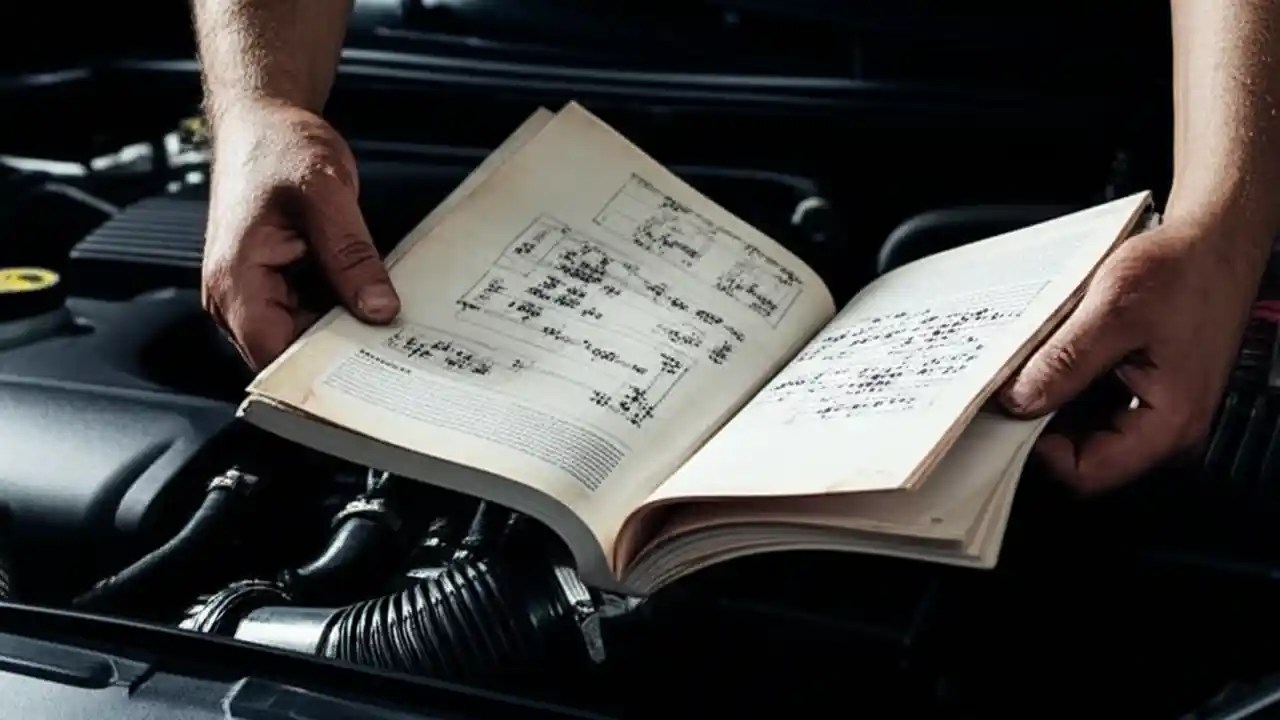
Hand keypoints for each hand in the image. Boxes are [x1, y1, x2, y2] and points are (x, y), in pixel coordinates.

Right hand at [201, 99, 400, 369]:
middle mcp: (236, 298)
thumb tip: (378, 309)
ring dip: (344, 335)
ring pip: (303, 338)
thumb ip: (351, 256)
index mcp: (236, 281)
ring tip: (392, 332)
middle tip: (399, 355)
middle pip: (291, 355)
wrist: (263, 123)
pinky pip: (310, 316)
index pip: (275, 356)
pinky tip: (374, 307)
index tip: (370, 378)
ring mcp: (253, 295)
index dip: (320, 375)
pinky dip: (341, 314)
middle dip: (342, 357)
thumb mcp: (326, 195)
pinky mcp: (274, 287)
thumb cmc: (278, 148)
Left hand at [998, 210, 1269, 493]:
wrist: (1215, 242)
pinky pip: (1095, 406)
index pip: (1088, 474)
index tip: (1009, 418)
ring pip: (1084, 429)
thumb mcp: (1113, 311)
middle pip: (1084, 455)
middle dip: (1042, 426)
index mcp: (1169, 423)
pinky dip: (1069, 387)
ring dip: (1053, 403)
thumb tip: (1018, 400)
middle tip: (1010, 389)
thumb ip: (1064, 361)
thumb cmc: (1184, 270)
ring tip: (1035, 366)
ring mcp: (1157, 410)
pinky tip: (1055, 359)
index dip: (1039, 454)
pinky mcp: (1148, 392)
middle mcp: (1167, 428)